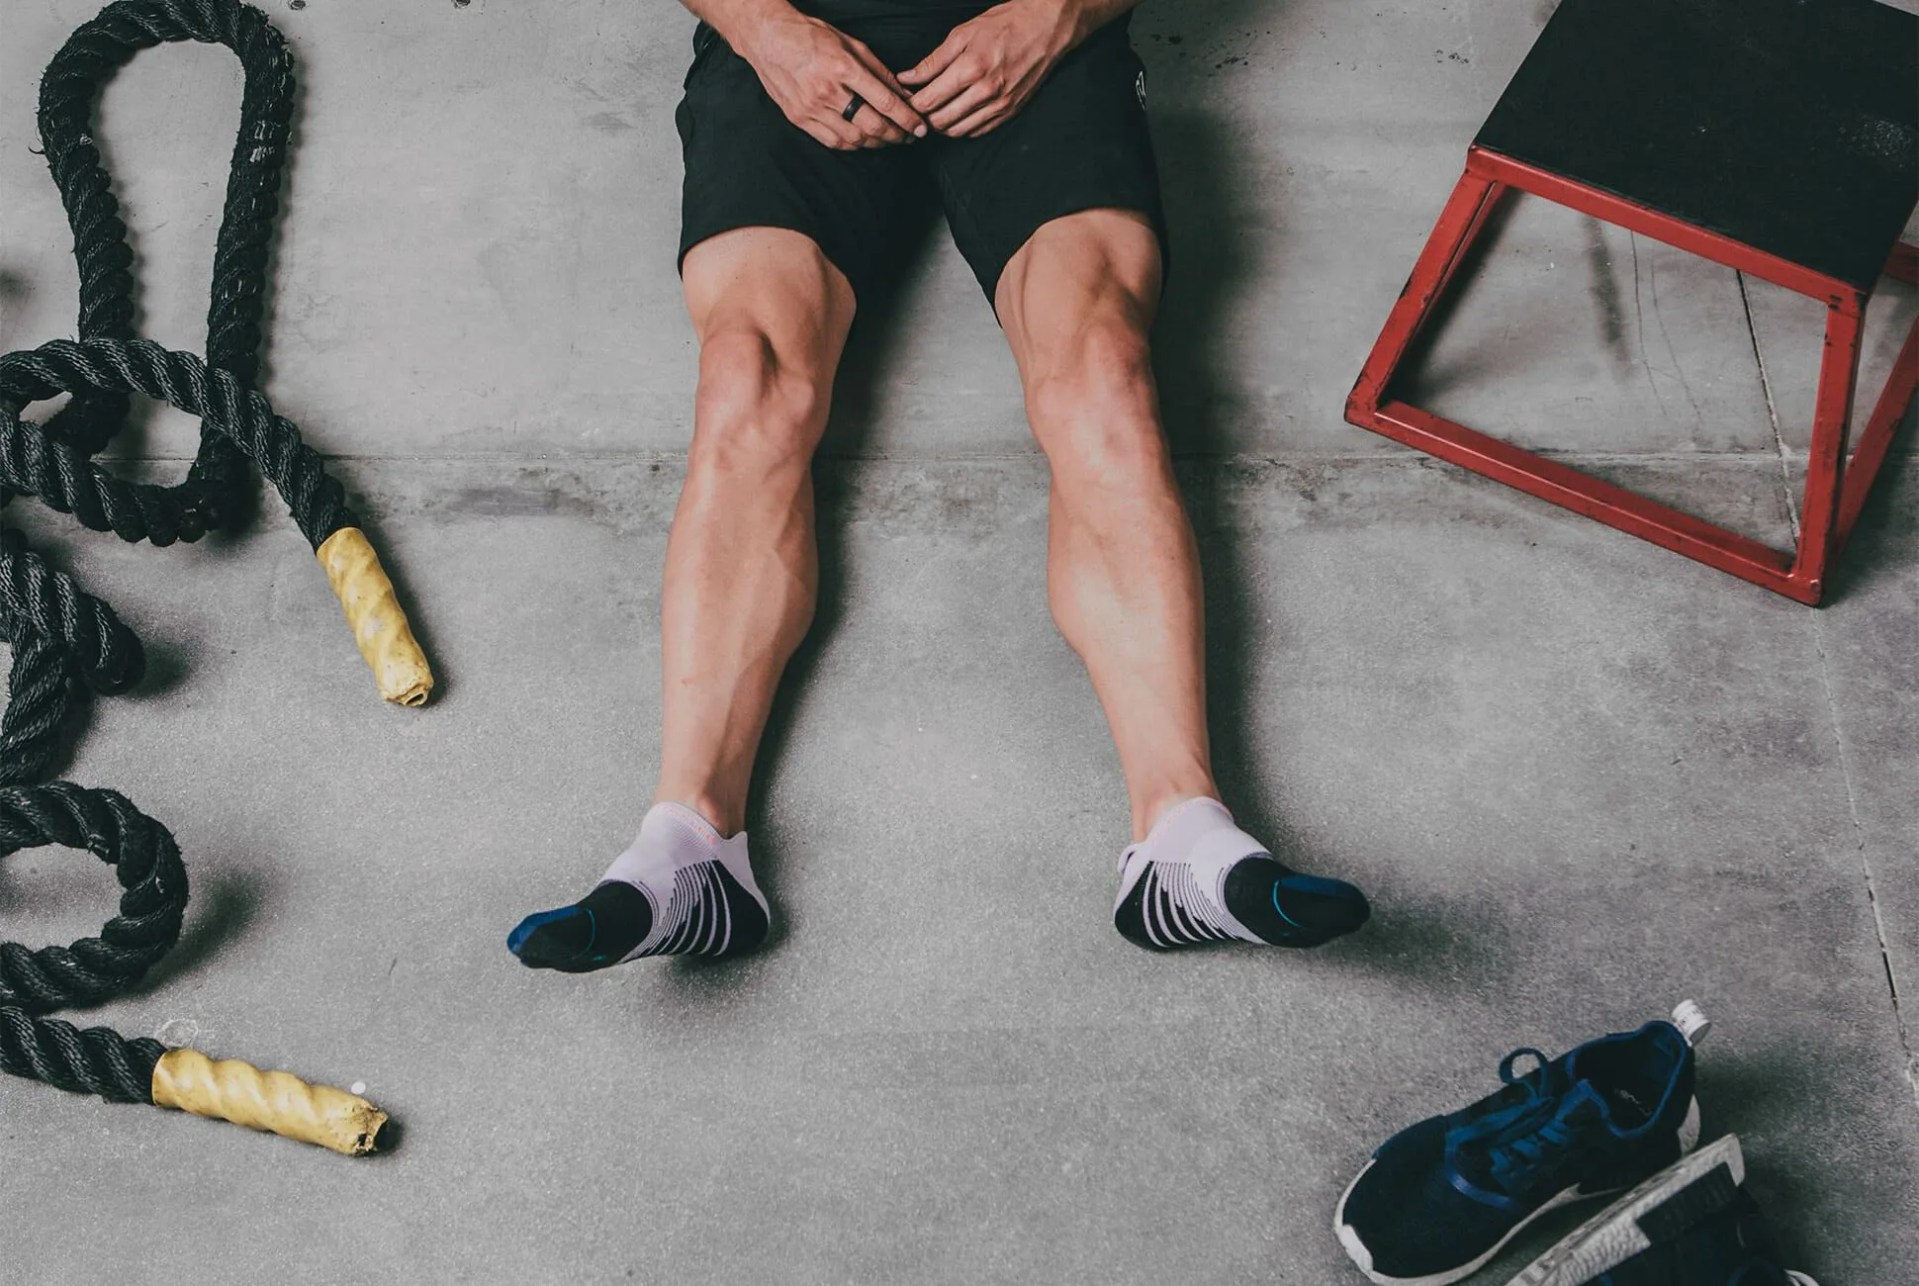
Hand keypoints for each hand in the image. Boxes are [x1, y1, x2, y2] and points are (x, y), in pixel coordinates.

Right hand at [737, 12, 929, 149]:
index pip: (884, 102)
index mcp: (842, 67)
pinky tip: (865, 140)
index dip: (907, 119)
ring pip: (854, 138)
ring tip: (890, 139)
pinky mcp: (799, 119)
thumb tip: (905, 93)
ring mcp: (811, 108)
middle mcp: (827, 91)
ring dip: (877, 143)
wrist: (767, 38)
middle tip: (910, 136)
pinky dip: (854, 145)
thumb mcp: (850, 43)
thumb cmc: (810, 35)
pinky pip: (833, 142)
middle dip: (897, 135)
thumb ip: (879, 71)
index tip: (920, 127)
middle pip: (872, 125)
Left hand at [898, 0, 1077, 137]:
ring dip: (941, 125)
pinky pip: (977, 131)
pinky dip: (961, 127)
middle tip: (918, 106)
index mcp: (971, 68)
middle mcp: (986, 91)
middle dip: (924, 117)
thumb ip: (933, 60)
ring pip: (957, 131)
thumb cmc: (1004, 25)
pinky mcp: (1009, 112)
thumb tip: (908, 78)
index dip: (912, 103)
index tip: (907, 97)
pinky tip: (956, 114)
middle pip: (940, 121)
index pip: (930, 100)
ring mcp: (999, 105)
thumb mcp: (963, 33)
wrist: (1045, 29)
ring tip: (935, 111)